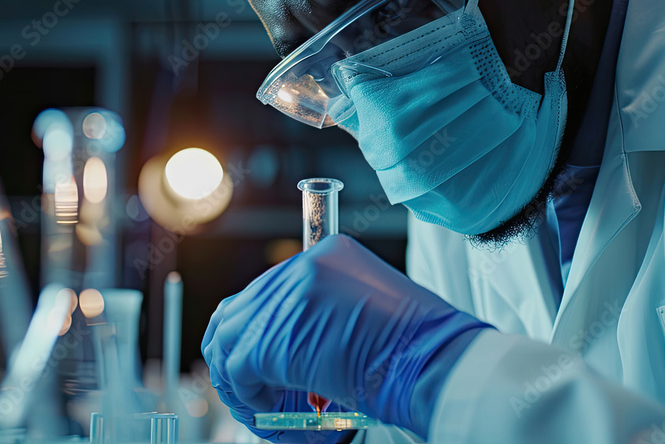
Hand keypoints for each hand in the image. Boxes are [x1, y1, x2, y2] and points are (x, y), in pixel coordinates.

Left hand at [202, 234, 488, 437]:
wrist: (433, 363)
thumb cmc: (415, 349)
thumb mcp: (370, 311)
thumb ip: (327, 312)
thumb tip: (292, 340)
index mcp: (329, 254)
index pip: (270, 285)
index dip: (260, 325)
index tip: (259, 355)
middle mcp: (303, 267)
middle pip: (245, 306)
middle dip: (240, 349)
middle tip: (248, 381)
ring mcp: (287, 299)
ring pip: (231, 335)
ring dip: (237, 374)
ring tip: (256, 401)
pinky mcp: (275, 338)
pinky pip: (238, 368)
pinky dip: (248, 395)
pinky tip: (267, 410)